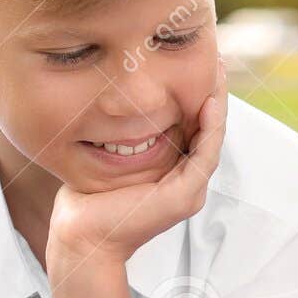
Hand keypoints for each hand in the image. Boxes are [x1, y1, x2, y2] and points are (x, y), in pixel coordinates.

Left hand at [46, 60, 227, 271]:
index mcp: (174, 178)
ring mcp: (189, 192)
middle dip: (213, 94)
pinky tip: (208, 101)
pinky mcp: (184, 196)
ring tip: (217, 73)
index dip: (200, 98)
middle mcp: (188, 185)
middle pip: (209, 131)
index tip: (199, 65)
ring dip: (217, 105)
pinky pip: (205, 154)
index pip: (196, 132)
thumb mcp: (110, 159)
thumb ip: (126, 138)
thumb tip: (123, 104)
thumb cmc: (88, 201)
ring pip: (213, 139)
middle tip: (215, 61)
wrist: (80, 236)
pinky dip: (210, 127)